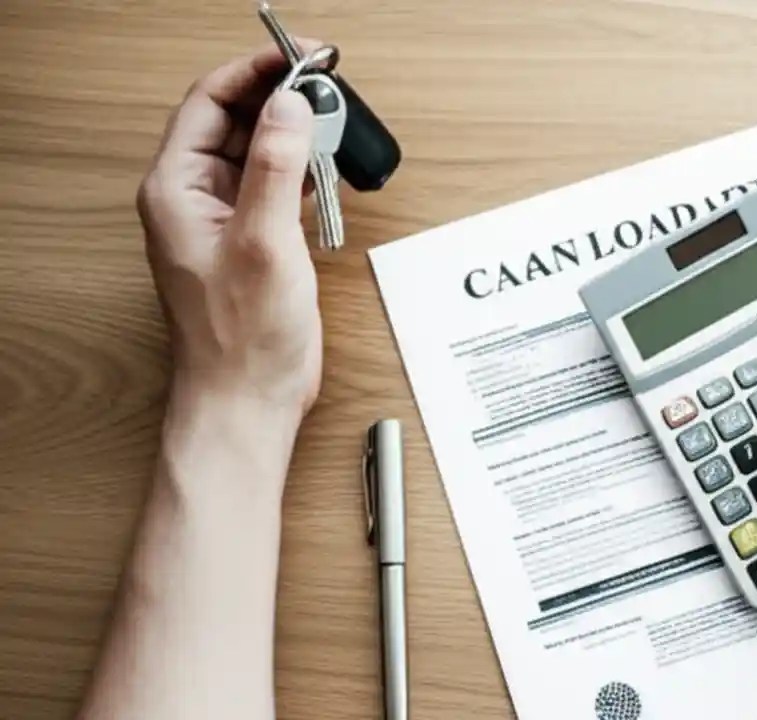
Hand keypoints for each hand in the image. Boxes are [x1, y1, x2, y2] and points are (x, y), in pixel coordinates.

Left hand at [137, 43, 322, 417]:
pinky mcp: (255, 241)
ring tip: (331, 118)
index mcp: (176, 190)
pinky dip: (301, 168)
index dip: (253, 71)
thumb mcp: (263, 242)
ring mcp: (225, 220)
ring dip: (293, 131)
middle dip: (278, 96)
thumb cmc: (240, 337)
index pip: (209, 103)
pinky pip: (274, 185)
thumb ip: (276, 168)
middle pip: (233, 120)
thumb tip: (289, 105)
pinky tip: (327, 165)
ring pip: (256, 150)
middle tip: (325, 82)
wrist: (248, 397)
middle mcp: (195, 199)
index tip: (298, 56)